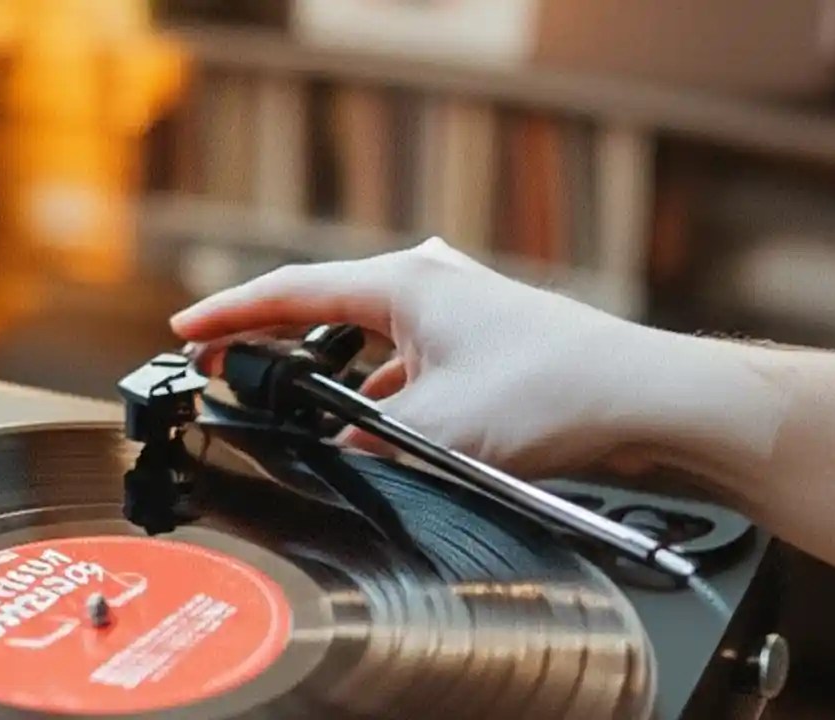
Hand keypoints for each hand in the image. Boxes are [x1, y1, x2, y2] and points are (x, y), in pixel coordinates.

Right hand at [170, 238, 754, 477]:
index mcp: (404, 284)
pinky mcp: (482, 351)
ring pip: (370, 349)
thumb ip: (364, 443)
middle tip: (227, 371)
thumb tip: (333, 452)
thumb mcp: (433, 430)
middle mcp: (429, 289)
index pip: (292, 293)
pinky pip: (408, 372)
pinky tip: (373, 434)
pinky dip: (381, 399)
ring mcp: (458, 318)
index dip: (231, 315)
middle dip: (274, 346)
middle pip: (326, 313)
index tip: (188, 331)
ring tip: (291, 413)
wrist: (646, 403)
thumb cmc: (554, 392)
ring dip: (333, 382)